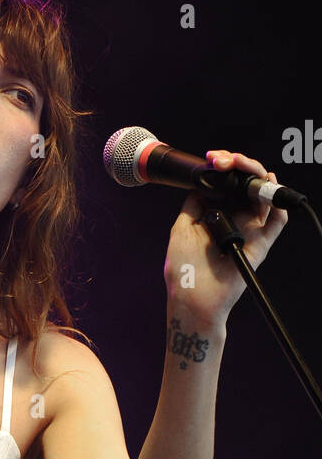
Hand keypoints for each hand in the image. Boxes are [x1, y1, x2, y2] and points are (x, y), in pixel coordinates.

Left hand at [164, 148, 288, 327]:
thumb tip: (199, 186)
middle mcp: (235, 220)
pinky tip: (270, 189)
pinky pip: (276, 224)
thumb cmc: (183, 270)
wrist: (192, 299)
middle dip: (242, 166)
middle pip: (248, 186)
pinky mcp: (260, 246)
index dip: (225, 168)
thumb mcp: (181, 230)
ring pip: (263, 198)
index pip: (228, 185)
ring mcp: (249, 232)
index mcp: (216, 215)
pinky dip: (277, 206)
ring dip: (259, 178)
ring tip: (247, 167)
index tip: (214, 159)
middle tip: (228, 160)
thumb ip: (193, 207)